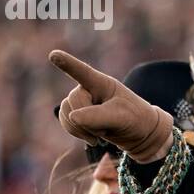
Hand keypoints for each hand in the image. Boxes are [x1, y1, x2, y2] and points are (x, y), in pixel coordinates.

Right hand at [49, 50, 174, 161]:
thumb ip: (98, 116)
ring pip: (66, 113)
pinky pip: (65, 121)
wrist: (138, 132)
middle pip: (73, 101)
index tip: (54, 55)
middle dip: (85, 121)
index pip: (82, 72)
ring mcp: (82, 101)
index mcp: (102, 83)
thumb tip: (73, 117)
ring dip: (80, 129)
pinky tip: (92, 138)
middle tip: (104, 131)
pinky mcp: (77, 113)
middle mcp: (88, 88)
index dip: (68, 63)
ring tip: (100, 135)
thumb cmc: (135, 118)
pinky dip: (76, 132)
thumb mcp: (122, 117)